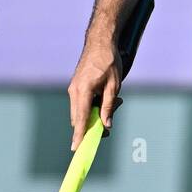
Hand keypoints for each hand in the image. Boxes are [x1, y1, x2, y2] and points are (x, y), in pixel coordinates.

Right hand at [67, 31, 122, 149]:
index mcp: (83, 91)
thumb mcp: (114, 86)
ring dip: (96, 114)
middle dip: (94, 126)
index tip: (76, 148)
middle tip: (111, 125)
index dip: (79, 135)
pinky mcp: (76, 88)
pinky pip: (83, 104)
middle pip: (80, 119)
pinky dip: (94, 106)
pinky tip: (110, 98)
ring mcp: (73, 90)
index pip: (80, 119)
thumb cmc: (109, 62)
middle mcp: (74, 92)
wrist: (100, 42)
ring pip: (82, 112)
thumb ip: (109, 106)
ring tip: (117, 102)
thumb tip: (106, 125)